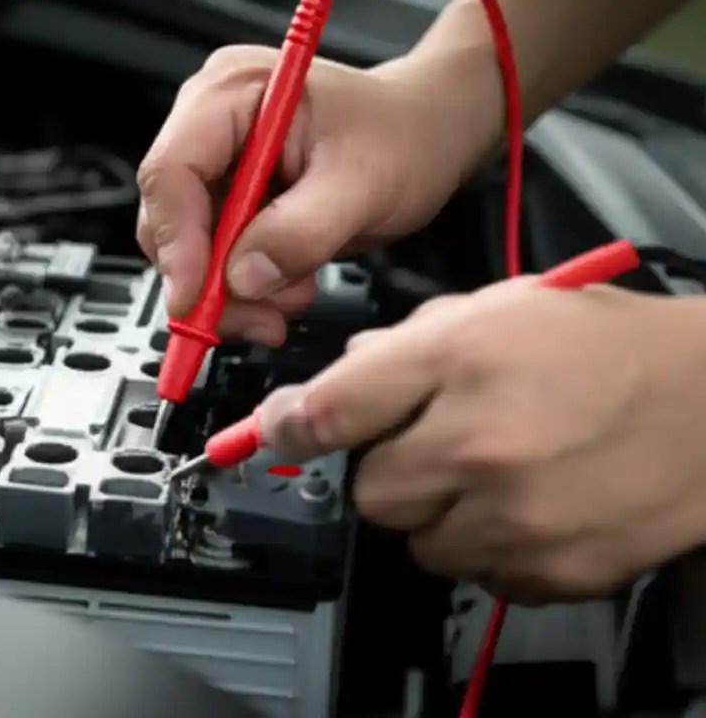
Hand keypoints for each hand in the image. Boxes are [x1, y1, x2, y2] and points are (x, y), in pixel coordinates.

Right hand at [135, 46, 501, 345]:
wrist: (429, 136)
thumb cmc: (404, 135)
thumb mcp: (364, 184)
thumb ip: (302, 232)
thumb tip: (243, 278)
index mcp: (231, 94)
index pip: (171, 172)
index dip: (178, 242)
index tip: (197, 298)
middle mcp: (211, 126)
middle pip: (169, 218)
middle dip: (208, 280)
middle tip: (254, 317)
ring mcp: (218, 167)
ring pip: (188, 250)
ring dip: (231, 293)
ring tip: (289, 299)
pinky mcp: (230, 203)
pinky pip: (214, 260)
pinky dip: (244, 290)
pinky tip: (285, 290)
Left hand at [256, 280, 705, 602]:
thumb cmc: (605, 349)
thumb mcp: (496, 310)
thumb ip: (402, 345)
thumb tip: (326, 388)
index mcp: (461, 360)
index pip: (332, 410)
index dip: (290, 426)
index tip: (277, 435)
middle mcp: (483, 443)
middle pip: (369, 492)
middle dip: (390, 470)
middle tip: (438, 444)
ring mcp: (518, 517)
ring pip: (417, 542)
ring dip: (437, 514)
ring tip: (494, 473)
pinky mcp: (550, 570)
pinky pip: (475, 573)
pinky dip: (488, 548)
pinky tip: (528, 504)